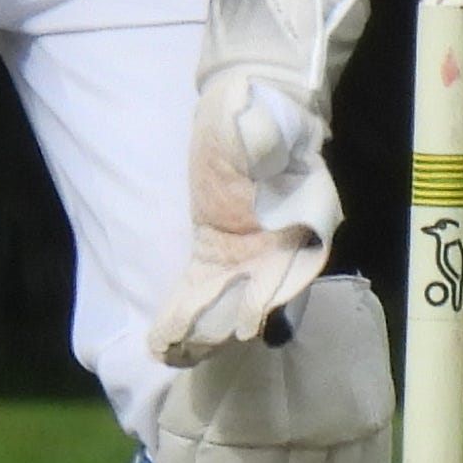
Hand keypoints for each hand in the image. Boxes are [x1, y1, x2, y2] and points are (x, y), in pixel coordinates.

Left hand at [150, 0, 342, 364]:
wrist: (241, 106)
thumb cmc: (259, 112)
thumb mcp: (265, 123)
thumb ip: (268, 143)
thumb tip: (265, 147)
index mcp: (300, 214)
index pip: (295, 265)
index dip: (273, 295)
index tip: (250, 322)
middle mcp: (280, 244)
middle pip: (260, 295)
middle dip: (229, 324)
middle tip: (201, 349)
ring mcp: (248, 253)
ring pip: (229, 302)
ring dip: (204, 330)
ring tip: (174, 356)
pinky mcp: (216, 254)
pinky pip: (201, 290)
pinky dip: (183, 314)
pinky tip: (162, 340)